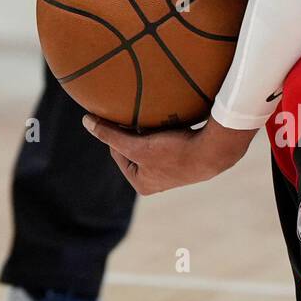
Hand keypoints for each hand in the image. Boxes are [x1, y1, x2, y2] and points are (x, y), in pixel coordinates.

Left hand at [82, 113, 254, 194]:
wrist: (215, 152)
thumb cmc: (174, 153)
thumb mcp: (136, 145)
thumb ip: (110, 135)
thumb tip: (86, 122)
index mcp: (141, 184)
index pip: (117, 150)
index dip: (117, 132)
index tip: (124, 118)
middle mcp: (155, 180)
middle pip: (133, 146)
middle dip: (135, 131)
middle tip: (141, 117)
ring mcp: (170, 170)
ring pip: (149, 141)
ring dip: (150, 129)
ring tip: (156, 119)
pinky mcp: (184, 157)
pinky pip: (166, 138)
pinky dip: (165, 128)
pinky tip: (170, 120)